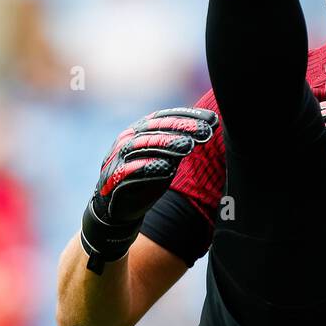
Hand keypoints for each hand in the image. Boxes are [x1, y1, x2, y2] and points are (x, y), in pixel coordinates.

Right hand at [80, 107, 217, 271]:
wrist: (117, 209)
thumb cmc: (145, 179)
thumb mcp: (166, 158)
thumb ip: (180, 144)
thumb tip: (208, 128)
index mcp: (140, 131)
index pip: (164, 117)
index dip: (188, 116)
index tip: (212, 119)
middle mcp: (128, 139)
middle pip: (156, 128)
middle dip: (182, 128)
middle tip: (206, 132)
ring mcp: (119, 157)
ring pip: (143, 146)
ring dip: (167, 144)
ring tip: (189, 146)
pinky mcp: (113, 178)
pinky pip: (130, 171)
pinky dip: (148, 168)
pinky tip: (167, 168)